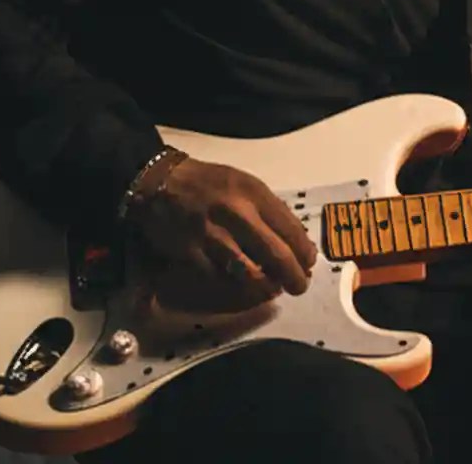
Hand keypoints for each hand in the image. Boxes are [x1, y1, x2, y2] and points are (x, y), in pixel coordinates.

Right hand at [129, 159, 318, 312]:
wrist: (162, 181)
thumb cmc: (211, 184)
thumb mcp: (247, 185)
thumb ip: (272, 211)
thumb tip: (298, 241)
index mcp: (254, 194)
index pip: (291, 230)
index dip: (304, 253)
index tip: (309, 264)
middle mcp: (237, 214)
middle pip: (276, 255)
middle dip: (293, 277)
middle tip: (299, 286)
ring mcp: (213, 236)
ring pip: (251, 274)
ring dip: (267, 287)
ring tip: (274, 289)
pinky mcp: (192, 253)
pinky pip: (221, 280)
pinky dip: (236, 289)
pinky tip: (245, 289)